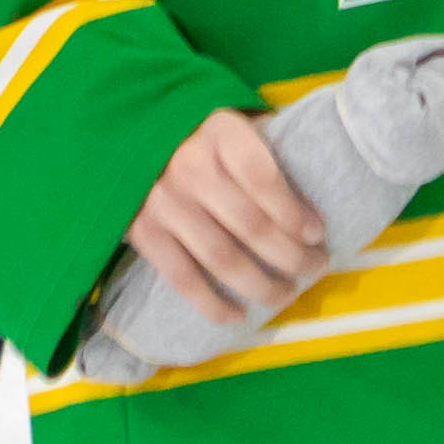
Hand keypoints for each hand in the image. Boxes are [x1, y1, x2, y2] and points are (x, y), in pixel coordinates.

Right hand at [125, 106, 326, 324]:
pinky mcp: (143, 232)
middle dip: (292, 256)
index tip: (317, 234)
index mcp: (220, 132)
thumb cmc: (199, 137)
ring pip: (223, 258)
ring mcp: (164, 202)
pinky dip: (213, 304)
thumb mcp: (232, 126)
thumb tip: (310, 212)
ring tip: (287, 294)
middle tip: (316, 269)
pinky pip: (184, 278)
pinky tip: (238, 316)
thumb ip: (264, 154)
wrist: (126, 137)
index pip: (262, 178)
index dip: (293, 212)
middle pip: (251, 225)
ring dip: (262, 285)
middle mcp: (190, 166)